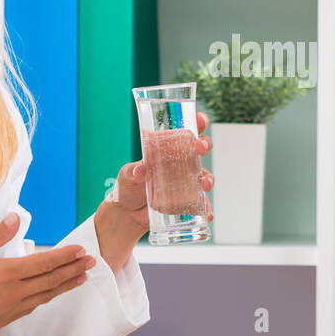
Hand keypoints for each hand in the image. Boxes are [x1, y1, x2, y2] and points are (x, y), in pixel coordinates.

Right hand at [0, 212, 93, 335]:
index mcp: (5, 274)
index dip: (66, 256)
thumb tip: (15, 218)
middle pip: (51, 279)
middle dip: (74, 269)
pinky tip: (52, 292)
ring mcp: (10, 309)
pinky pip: (32, 306)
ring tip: (80, 277)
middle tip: (92, 262)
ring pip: (46, 295)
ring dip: (65, 285)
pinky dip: (47, 297)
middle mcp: (13, 293)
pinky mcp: (4, 319)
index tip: (81, 250)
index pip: (45, 263)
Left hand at [103, 111, 214, 238]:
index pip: (186, 130)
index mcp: (167, 149)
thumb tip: (139, 170)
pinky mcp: (187, 201)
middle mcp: (180, 163)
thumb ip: (131, 171)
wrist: (127, 215)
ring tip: (204, 184)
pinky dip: (206, 206)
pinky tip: (207, 211)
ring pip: (204, 175)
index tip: (200, 120)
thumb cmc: (128, 188)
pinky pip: (201, 202)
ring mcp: (186, 182)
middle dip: (204, 145)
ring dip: (208, 178)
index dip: (197, 122)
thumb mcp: (126, 176)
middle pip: (200, 149)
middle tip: (200, 147)